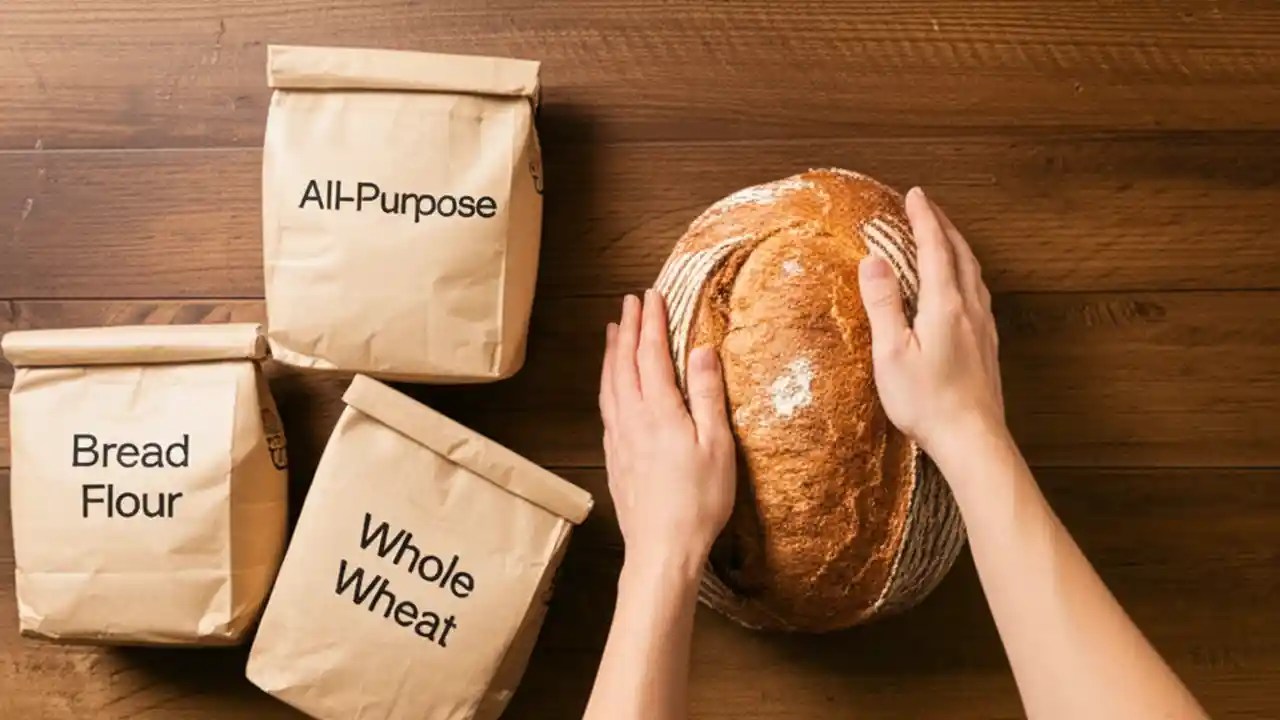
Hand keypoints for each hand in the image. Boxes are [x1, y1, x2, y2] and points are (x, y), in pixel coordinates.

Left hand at [599, 290, 735, 570]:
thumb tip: (702, 350)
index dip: (651, 322)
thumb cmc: (698, 501)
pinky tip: (611, 384)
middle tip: (629, 302)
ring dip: (611, 352)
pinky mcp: (614, 456)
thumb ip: (707, 394)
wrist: (661, 549)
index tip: (652, 295)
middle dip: (627, 328)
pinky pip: (606, 405)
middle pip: (623, 362)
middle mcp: (631, 418)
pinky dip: (607, 381)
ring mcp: (618, 437)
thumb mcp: (716, 445)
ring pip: (609, 383)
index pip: (651, 353)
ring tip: (612, 331)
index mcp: (659, 410)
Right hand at [857, 187, 1005, 462]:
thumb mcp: (891, 353)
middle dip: (943, 226)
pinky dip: (967, 273)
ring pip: (974, 274)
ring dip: (958, 248)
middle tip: (928, 207)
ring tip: (945, 238)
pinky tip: (962, 286)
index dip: (924, 218)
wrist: (972, 440)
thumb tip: (873, 260)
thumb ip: (882, 304)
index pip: (935, 248)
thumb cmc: (926, 401)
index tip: (915, 194)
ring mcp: (983, 328)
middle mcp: (969, 309)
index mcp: (944, 305)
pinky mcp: (987, 347)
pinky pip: (979, 294)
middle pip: (960, 254)